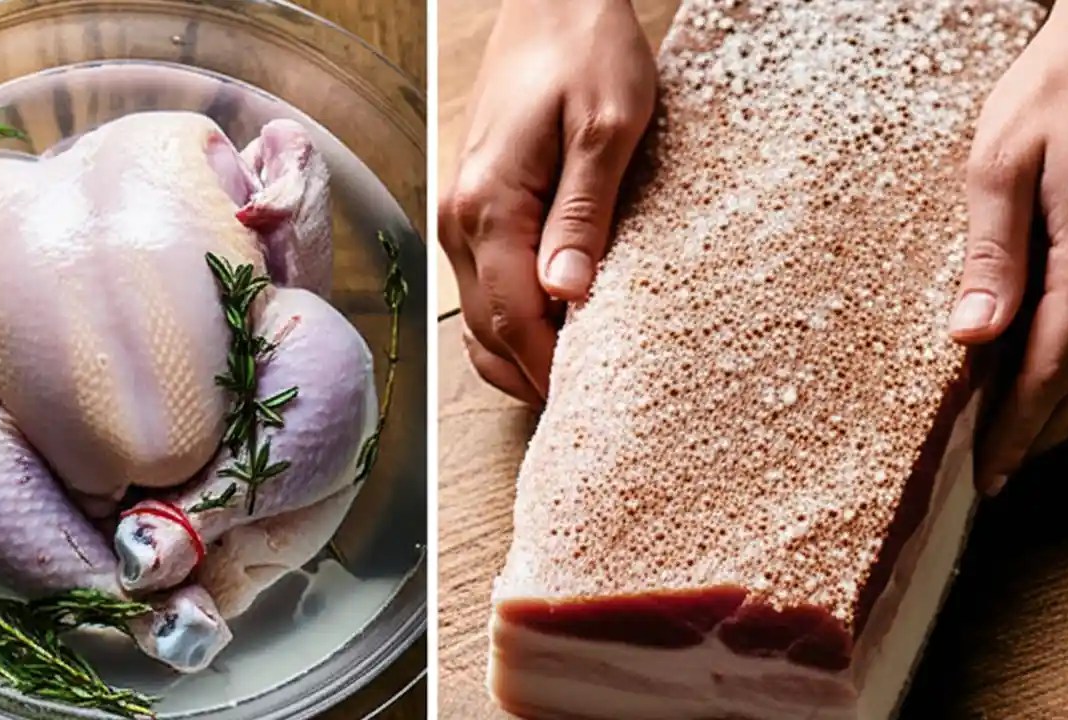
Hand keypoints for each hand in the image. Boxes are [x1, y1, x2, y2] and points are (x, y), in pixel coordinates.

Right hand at [439, 0, 656, 404]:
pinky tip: (553, 332)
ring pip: (478, 319)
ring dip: (519, 357)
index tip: (593, 403)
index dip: (551, 370)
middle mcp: (460, 222)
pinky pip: (485, 290)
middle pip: (486, 332)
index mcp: (488, 207)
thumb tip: (570, 296)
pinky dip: (511, 326)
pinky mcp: (472, 211)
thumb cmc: (585, 49)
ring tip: (574, 382)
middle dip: (533, 376)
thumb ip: (585, 214)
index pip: (514, 320)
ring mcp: (459, 219)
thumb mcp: (607, 124)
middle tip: (589, 408)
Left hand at [952, 3, 1067, 494]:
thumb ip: (993, 250)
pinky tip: (1053, 367)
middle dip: (1041, 428)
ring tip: (1026, 436)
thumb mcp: (1002, 160)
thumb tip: (970, 335)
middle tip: (1001, 468)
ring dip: (1066, 403)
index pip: (1049, 370)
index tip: (988, 475)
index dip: (1017, 429)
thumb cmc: (1059, 86)